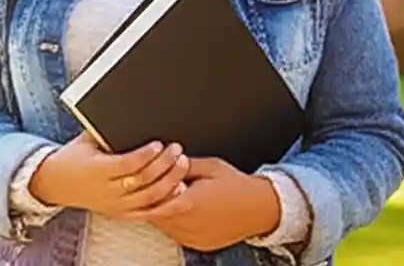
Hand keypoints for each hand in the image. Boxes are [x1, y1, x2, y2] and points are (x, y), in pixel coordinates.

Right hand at [28, 131, 189, 218]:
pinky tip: (179, 190)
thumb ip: (107, 131)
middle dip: (164, 164)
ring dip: (170, 181)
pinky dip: (167, 203)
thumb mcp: (86, 140)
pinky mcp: (122, 214)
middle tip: (177, 150)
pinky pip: (149, 212)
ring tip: (182, 165)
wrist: (55, 183)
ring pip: (150, 198)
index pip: (127, 164)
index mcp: (96, 170)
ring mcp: (115, 205)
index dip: (146, 155)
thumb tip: (130, 114)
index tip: (159, 144)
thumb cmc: (73, 157)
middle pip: (143, 180)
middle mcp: (107, 191)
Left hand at [140, 157, 280, 250]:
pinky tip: (180, 211)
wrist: (260, 208)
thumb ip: (181, 164)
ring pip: (164, 226)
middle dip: (152, 200)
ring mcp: (193, 236)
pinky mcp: (198, 244)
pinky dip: (173, 224)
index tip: (144, 183)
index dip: (145, 191)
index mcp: (188, 202)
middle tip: (156, 188)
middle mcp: (189, 223)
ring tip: (171, 198)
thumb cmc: (236, 186)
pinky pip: (176, 234)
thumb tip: (162, 159)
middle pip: (155, 214)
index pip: (152, 201)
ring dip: (161, 213)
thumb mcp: (208, 166)